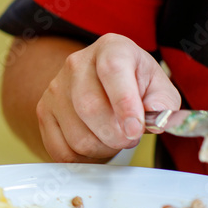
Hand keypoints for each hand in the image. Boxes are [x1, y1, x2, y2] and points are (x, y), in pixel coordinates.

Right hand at [37, 33, 180, 161]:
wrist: (103, 84)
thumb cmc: (136, 86)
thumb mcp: (159, 88)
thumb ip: (163, 103)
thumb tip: (154, 120)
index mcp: (111, 48)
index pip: (112, 70)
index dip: (124, 103)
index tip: (136, 130)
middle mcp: (77, 64)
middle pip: (90, 108)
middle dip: (117, 136)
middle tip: (131, 138)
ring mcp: (55, 89)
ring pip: (78, 136)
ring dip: (103, 149)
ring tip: (113, 138)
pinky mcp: (43, 112)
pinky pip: (61, 150)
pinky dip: (84, 158)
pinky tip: (96, 145)